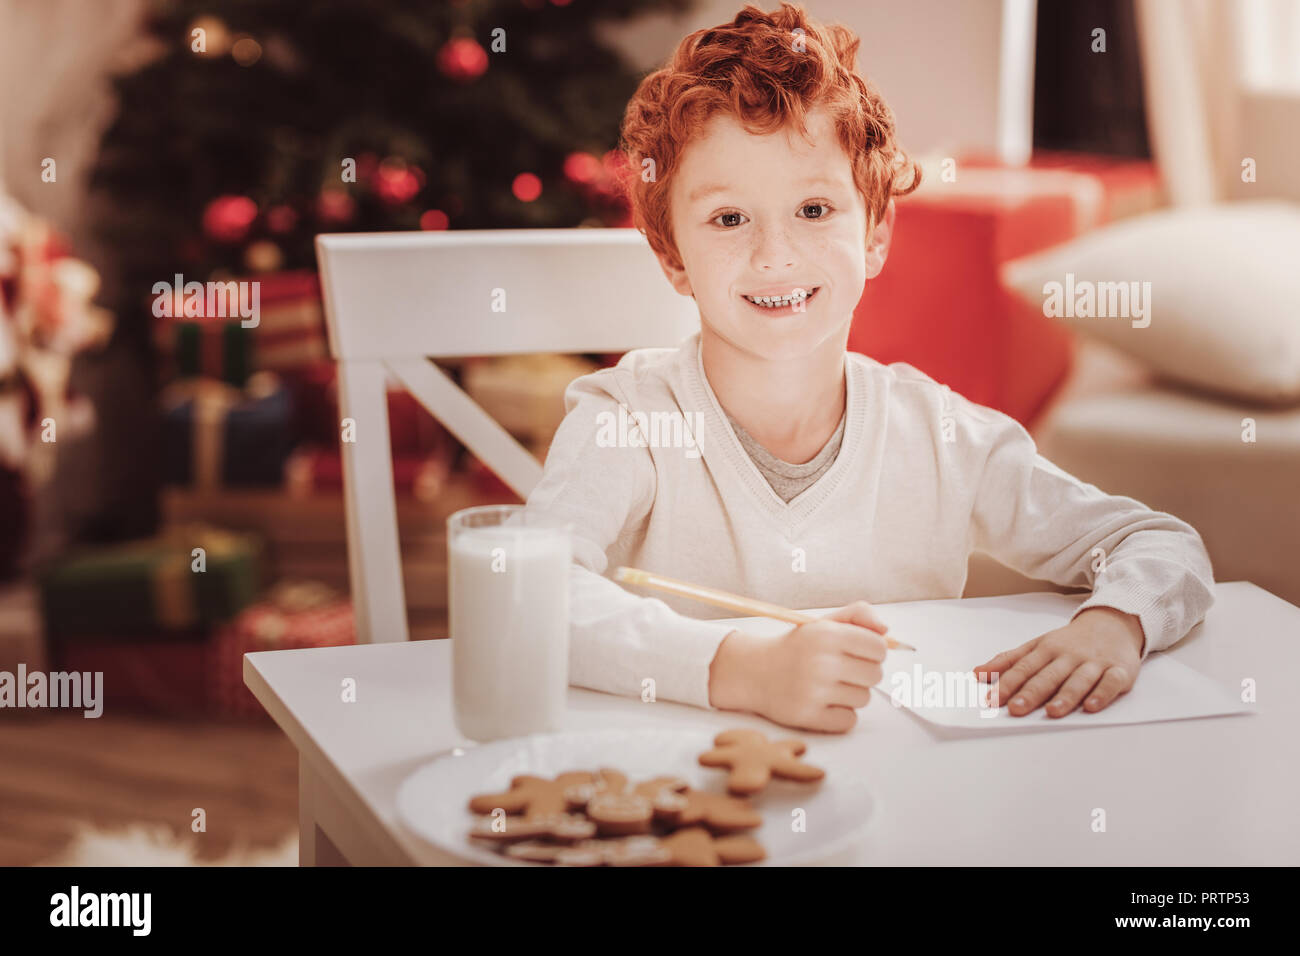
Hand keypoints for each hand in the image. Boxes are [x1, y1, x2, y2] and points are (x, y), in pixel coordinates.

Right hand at [708, 601, 889, 732]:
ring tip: (829, 686)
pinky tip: (825, 703)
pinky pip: (849, 721)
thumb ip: (858, 615)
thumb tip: (886, 630)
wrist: (753, 672)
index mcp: (827, 635)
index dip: (873, 651)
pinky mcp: (808, 716)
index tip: (859, 652)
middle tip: (843, 670)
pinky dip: (841, 715)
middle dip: (864, 673)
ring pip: (864, 699)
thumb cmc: (796, 648)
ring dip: (851, 694)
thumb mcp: (823, 623)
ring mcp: (814, 691)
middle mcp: (821, 662)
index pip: (879, 648)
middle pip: (875, 675)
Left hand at [972, 607, 1144, 717]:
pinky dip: (1102, 694)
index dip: (1007, 683)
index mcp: (1047, 649)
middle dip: (1031, 692)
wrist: (1112, 622)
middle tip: (1016, 709)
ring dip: (1065, 696)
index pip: (1024, 668)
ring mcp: (1094, 663)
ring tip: (1052, 712)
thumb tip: (978, 674)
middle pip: (1048, 675)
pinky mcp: (1119, 670)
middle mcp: (1069, 656)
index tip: (992, 700)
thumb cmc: (1069, 641)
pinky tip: (1091, 706)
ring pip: (1079, 680)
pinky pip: (1111, 683)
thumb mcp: (1037, 645)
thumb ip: (1008, 660)